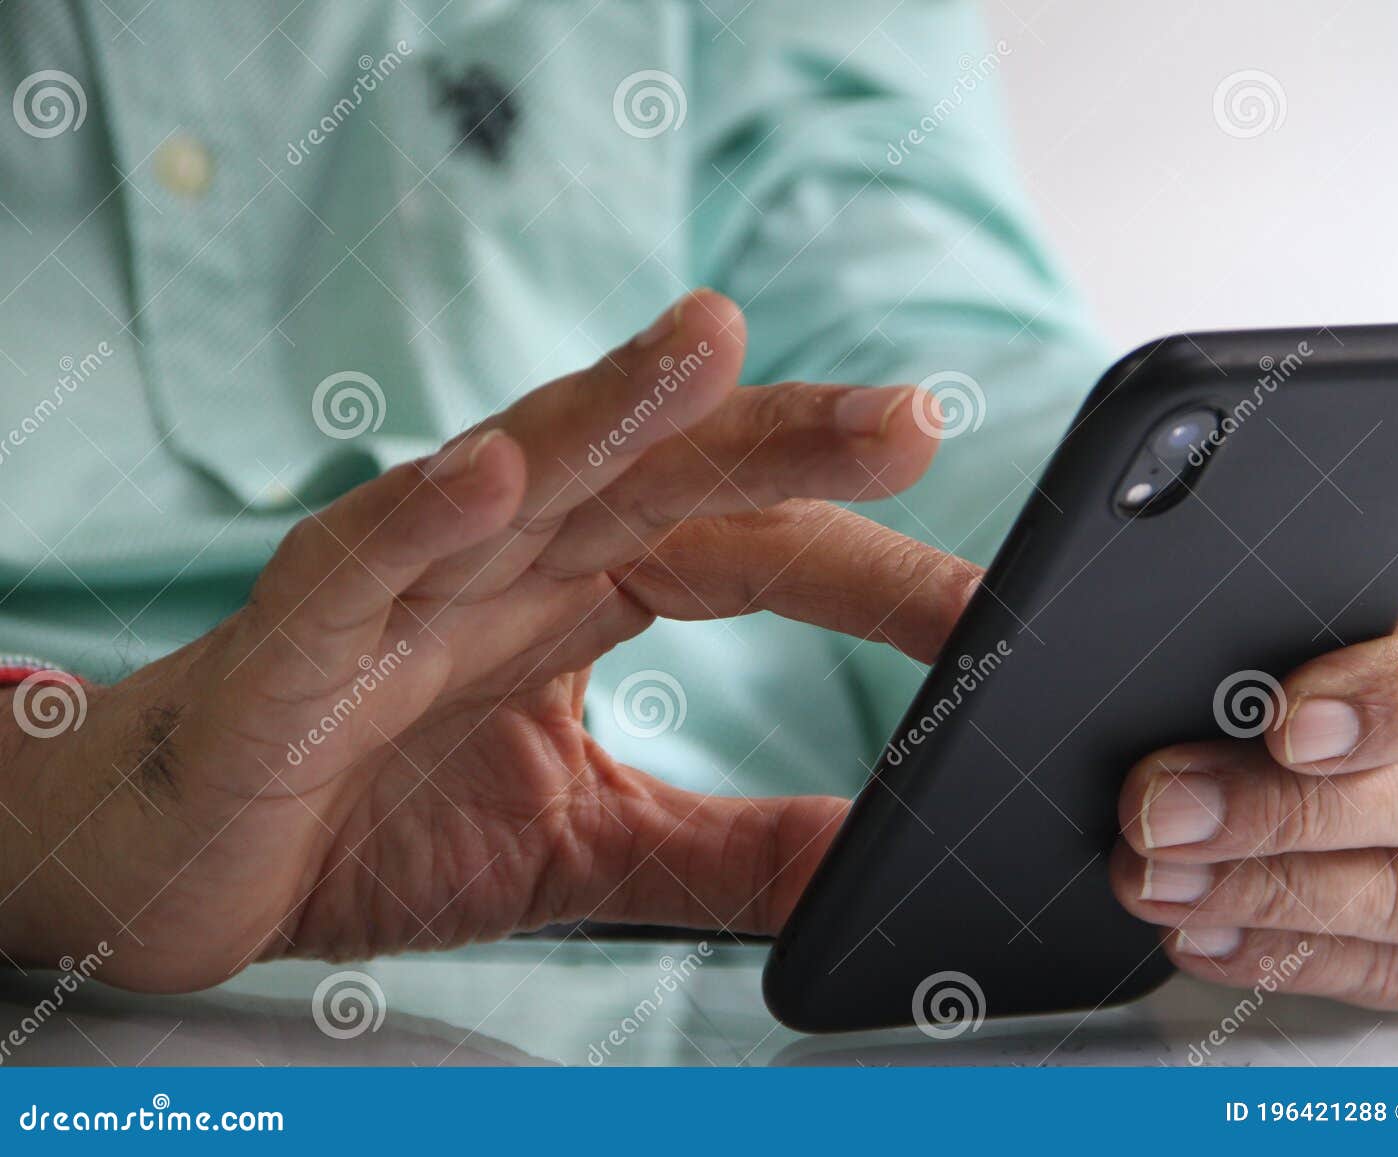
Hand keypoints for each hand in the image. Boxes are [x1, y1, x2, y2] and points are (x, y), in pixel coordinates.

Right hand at [0, 290, 978, 991]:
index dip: (868, 576)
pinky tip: (496, 473)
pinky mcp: (299, 637)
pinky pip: (365, 558)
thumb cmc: (379, 824)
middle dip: (782, 443)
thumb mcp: (597, 851)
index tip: (983, 612)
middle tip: (909, 421)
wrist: (189, 864)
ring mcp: (405, 582)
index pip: (750, 553)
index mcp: (586, 590)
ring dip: (612, 410)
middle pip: (663, 478)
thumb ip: (731, 850)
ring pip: (519, 474)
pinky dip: (425, 511)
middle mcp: (511, 559)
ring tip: (711, 346)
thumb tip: (872, 857)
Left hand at [1113, 551, 1397, 1009]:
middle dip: (1282, 814)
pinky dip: (1295, 959)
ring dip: (1273, 898)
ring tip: (1166, 885)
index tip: (1282, 726)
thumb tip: (1182, 671)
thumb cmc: (1382, 643)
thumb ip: (1297, 620)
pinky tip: (1209, 936)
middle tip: (1169, 816)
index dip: (1378, 702)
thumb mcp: (1355, 594)